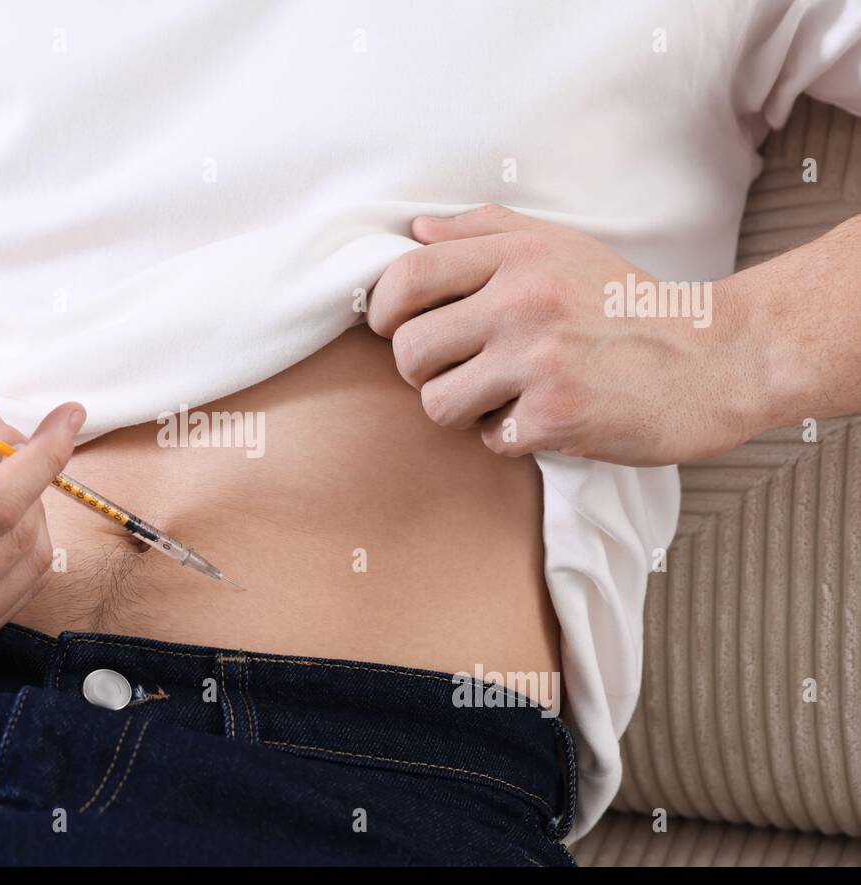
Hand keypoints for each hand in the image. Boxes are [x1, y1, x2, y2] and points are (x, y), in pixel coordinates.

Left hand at [366, 205, 767, 465]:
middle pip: (409, 350)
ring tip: (500, 396)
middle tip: (457, 371)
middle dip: (422, 370)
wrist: (714, 358)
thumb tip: (415, 232)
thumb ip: (486, 231)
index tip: (395, 328)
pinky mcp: (558, 416)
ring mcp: (540, 361)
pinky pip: (488, 439)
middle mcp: (524, 302)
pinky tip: (541, 418)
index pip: (407, 276)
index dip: (383, 311)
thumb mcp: (563, 247)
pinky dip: (508, 437)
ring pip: (437, 403)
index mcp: (519, 256)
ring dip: (461, 409)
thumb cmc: (626, 305)